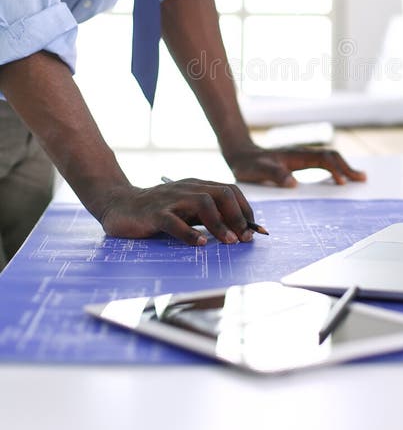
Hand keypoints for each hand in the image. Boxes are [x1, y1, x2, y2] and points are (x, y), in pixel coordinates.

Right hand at [98, 179, 256, 245]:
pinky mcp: (154, 213)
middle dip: (238, 216)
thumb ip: (209, 217)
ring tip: (229, 242)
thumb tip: (240, 233)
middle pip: (221, 193)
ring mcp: (171, 199)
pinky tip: (199, 244)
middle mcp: (187, 188)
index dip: (246, 210)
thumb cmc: (159, 211)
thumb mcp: (187, 211)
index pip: (230, 190)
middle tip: (244, 238)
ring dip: (220, 224)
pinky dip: (189, 233)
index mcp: (198, 185)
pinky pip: (174, 221)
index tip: (256, 231)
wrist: (120, 204)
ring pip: (203, 203)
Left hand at [226, 145, 366, 187]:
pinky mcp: (300, 162)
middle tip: (362, 179)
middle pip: (332, 157)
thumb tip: (294, 183)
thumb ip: (275, 175)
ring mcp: (303, 157)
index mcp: (297, 155)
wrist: (241, 155)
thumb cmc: (249, 164)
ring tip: (358, 177)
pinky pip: (323, 164)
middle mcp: (303, 153)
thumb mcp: (259, 171)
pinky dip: (335, 169)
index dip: (335, 169)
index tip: (342, 182)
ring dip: (344, 167)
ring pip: (330, 159)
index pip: (323, 159)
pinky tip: (339, 178)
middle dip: (348, 167)